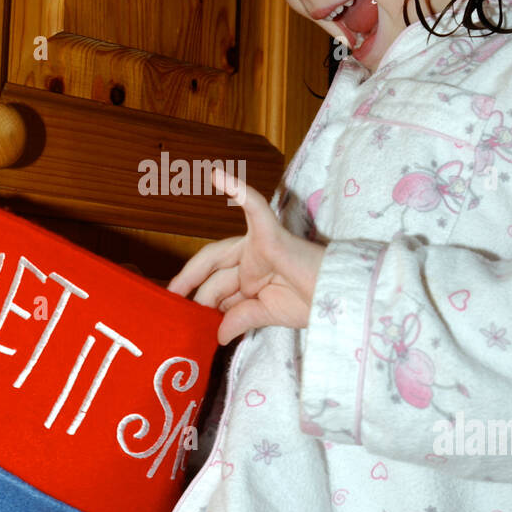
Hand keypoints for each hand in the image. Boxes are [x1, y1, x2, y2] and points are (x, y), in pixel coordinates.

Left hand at [167, 167, 325, 343]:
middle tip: (170, 306)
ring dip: (196, 272)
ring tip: (175, 289)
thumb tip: (217, 336)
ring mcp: (259, 246)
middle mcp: (253, 261)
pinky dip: (238, 191)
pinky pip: (254, 206)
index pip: (220, 289)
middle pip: (213, 273)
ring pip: (219, 254)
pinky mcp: (270, 233)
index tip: (180, 319)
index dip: (200, 303)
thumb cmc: (313, 303)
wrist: (341, 299)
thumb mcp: (268, 315)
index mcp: (254, 280)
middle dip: (191, 290)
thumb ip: (241, 319)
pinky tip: (218, 176)